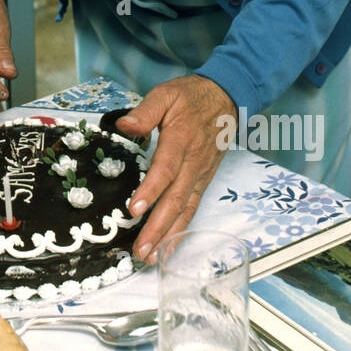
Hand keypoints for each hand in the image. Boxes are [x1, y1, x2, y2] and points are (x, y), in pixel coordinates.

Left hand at [111, 75, 236, 264]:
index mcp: (181, 139)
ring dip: (169, 235)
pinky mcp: (204, 180)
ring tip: (151, 257)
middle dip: (158, 227)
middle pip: (176, 198)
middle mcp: (194, 162)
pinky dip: (182, 229)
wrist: (226, 98)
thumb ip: (145, 111)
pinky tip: (169, 246)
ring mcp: (201, 174)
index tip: (134, 209)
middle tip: (141, 250)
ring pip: (186, 208)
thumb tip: (124, 126)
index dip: (151, 190)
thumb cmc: (190, 97)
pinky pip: (193, 207)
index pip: (165, 168)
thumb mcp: (166, 94)